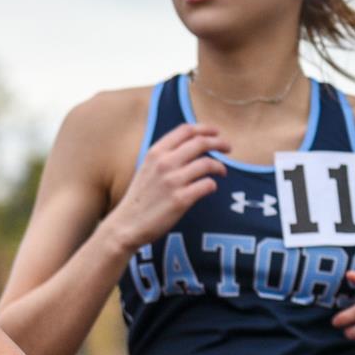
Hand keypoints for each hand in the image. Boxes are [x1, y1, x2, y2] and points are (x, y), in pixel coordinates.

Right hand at [104, 123, 227, 251]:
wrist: (126, 225)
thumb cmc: (139, 198)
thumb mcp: (146, 169)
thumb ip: (164, 156)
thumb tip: (190, 147)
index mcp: (155, 153)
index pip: (185, 130)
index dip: (205, 129)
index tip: (216, 133)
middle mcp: (164, 163)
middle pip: (200, 142)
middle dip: (219, 142)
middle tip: (228, 148)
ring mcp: (172, 181)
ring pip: (208, 163)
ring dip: (220, 166)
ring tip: (222, 171)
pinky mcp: (180, 199)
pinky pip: (207, 185)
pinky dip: (212, 185)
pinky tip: (210, 188)